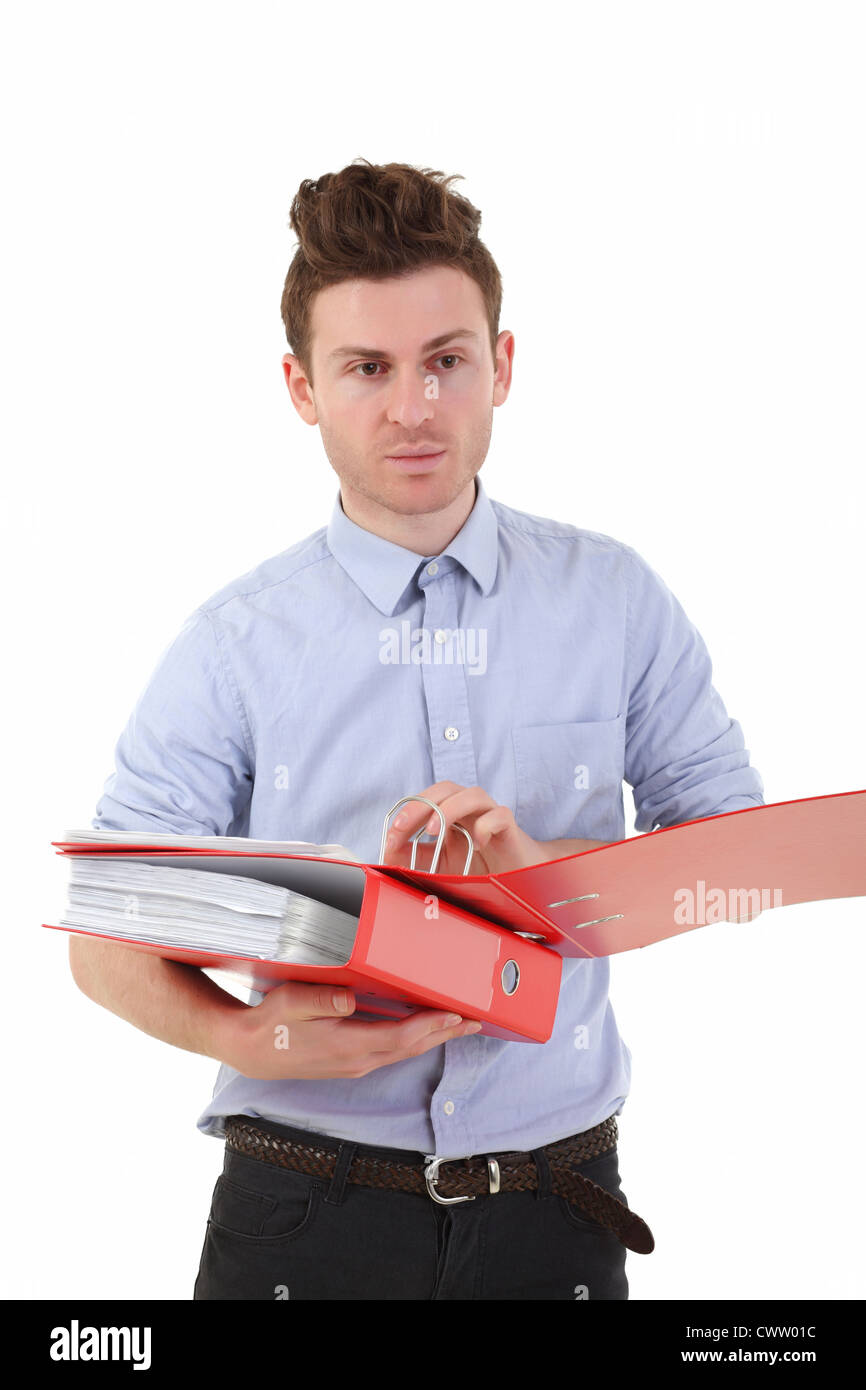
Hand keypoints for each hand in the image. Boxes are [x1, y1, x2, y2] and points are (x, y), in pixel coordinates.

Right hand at [224, 979, 481, 1079]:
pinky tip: (423, 1032)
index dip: (431, 1026)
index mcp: (347, 1046)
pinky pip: (392, 1053)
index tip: (456, 1013)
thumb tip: (351, 996)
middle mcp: (357, 1061)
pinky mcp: (351, 1064)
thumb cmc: (270, 1023)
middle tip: (475, 1020)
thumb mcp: (290, 1002)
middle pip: (412, 1048)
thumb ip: (322, 999)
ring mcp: (355, 1066)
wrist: (250, 1051)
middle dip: (445, 1033)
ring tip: (459, 1025)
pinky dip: (415, 1041)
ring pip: (404, 1053)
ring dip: (434, 1038)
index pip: (401, 1037)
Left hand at [382, 781, 585, 874]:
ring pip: (473, 794)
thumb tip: (387, 856)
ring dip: (450, 808)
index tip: (391, 835)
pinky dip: (485, 825)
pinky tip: (477, 844)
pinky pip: (500, 815)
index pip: (426, 799)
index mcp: (451, 814)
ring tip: (434, 832)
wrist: (520, 880)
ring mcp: (491, 815)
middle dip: (421, 804)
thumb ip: (415, 859)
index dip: (407, 812)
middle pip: (445, 788)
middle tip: (404, 827)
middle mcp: (470, 810)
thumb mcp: (441, 865)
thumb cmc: (481, 868)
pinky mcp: (511, 828)